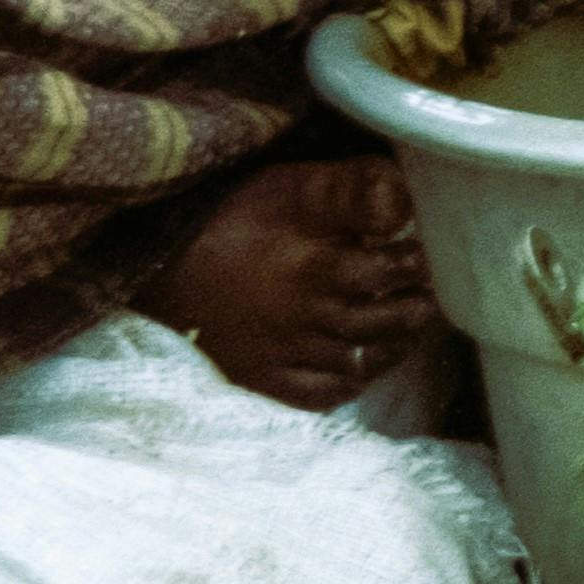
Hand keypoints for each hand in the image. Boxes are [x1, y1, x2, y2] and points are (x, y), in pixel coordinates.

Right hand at [146, 147, 438, 413]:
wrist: (153, 264)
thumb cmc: (229, 218)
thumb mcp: (290, 187)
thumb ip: (351, 189)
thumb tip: (402, 199)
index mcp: (314, 265)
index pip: (391, 270)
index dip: (418, 262)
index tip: (430, 251)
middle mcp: (305, 316)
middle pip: (385, 321)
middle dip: (417, 306)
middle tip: (430, 291)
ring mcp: (285, 353)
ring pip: (361, 361)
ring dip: (394, 344)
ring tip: (408, 323)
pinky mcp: (263, 378)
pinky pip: (321, 395)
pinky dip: (350, 382)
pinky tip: (363, 361)